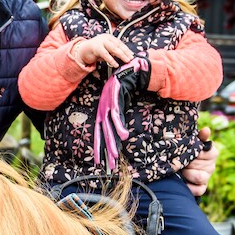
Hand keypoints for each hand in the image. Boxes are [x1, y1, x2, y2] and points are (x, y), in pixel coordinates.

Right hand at [73, 34, 133, 67]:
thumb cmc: (95, 51)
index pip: (120, 43)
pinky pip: (105, 54)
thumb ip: (113, 52)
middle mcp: (105, 38)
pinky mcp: (96, 48)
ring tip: (126, 60)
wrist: (82, 50)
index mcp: (109, 37)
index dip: (126, 49)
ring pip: (113, 48)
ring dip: (121, 55)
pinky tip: (115, 64)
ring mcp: (100, 42)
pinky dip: (111, 59)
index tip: (132, 55)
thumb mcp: (106, 50)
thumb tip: (124, 57)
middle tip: (131, 58)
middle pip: (118, 45)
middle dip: (125, 52)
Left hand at [93, 54, 150, 171]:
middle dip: (105, 149)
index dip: (100, 147)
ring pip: (109, 125)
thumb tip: (120, 134)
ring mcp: (108, 102)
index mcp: (103, 111)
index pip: (100, 132)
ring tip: (115, 155)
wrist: (134, 69)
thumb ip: (120, 119)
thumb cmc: (129, 88)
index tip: (101, 162)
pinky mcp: (115, 95)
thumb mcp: (122, 105)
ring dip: (113, 141)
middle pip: (103, 132)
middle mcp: (103, 108)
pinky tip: (123, 136)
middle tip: (107, 165)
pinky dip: (120, 125)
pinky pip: (118, 113)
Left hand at [182, 127, 217, 196]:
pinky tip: (183, 181)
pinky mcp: (202, 188)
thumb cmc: (186, 151)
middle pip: (198, 165)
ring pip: (199, 177)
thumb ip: (198, 136)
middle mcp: (212, 165)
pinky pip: (198, 190)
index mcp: (212, 152)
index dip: (192, 153)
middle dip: (186, 163)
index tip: (185, 151)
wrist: (179, 165)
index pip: (204, 152)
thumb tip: (206, 130)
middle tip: (180, 161)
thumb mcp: (191, 142)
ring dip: (187, 174)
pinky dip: (189, 187)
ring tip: (181, 170)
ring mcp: (207, 177)